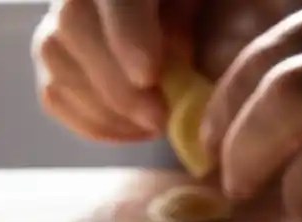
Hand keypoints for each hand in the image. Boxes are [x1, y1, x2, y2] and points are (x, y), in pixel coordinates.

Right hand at [32, 0, 301, 142]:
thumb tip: (220, 61)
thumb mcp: (245, 7)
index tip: (149, 75)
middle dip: (114, 81)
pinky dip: (93, 120)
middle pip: (71, 23)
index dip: (126, 32)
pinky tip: (136, 129)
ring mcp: (67, 17)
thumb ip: (237, 27)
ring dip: (104, 104)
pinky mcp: (62, 55)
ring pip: (56, 56)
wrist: (209, 20)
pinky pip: (55, 91)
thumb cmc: (239, 11)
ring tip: (155, 123)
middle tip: (159, 119)